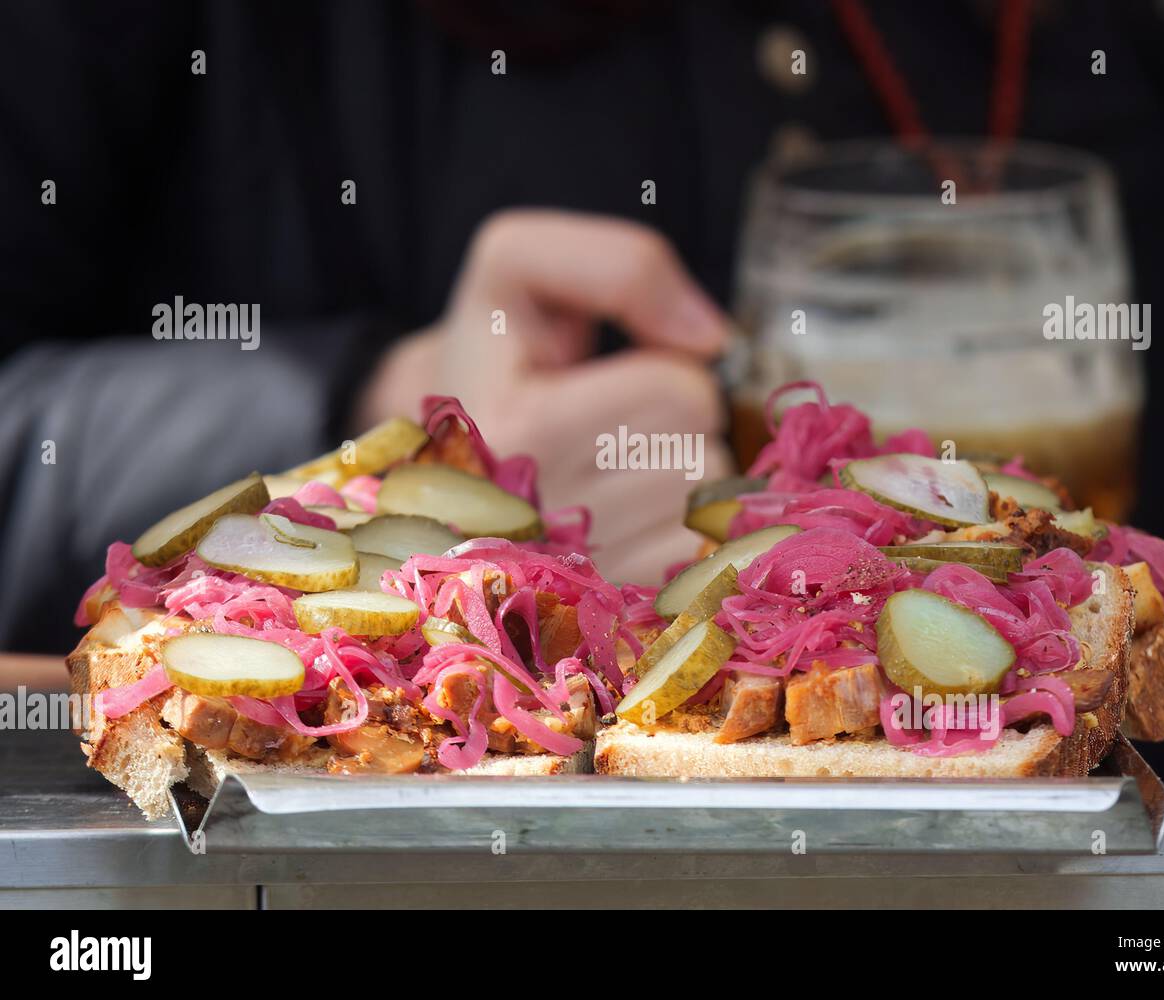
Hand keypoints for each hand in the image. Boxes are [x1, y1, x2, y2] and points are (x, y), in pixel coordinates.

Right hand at [354, 210, 733, 583]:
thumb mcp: (517, 263)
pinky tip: (625, 508)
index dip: (660, 361)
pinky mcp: (609, 601)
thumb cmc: (494, 349)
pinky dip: (682, 517)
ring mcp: (578, 571)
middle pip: (700, 441)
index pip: (679, 390)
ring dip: (676, 461)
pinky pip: (707, 541)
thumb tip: (715, 338)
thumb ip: (620, 264)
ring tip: (606, 458)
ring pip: (707, 488)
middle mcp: (542, 518)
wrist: (446, 446)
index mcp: (514, 431)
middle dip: (671, 412)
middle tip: (606, 414)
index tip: (595, 370)